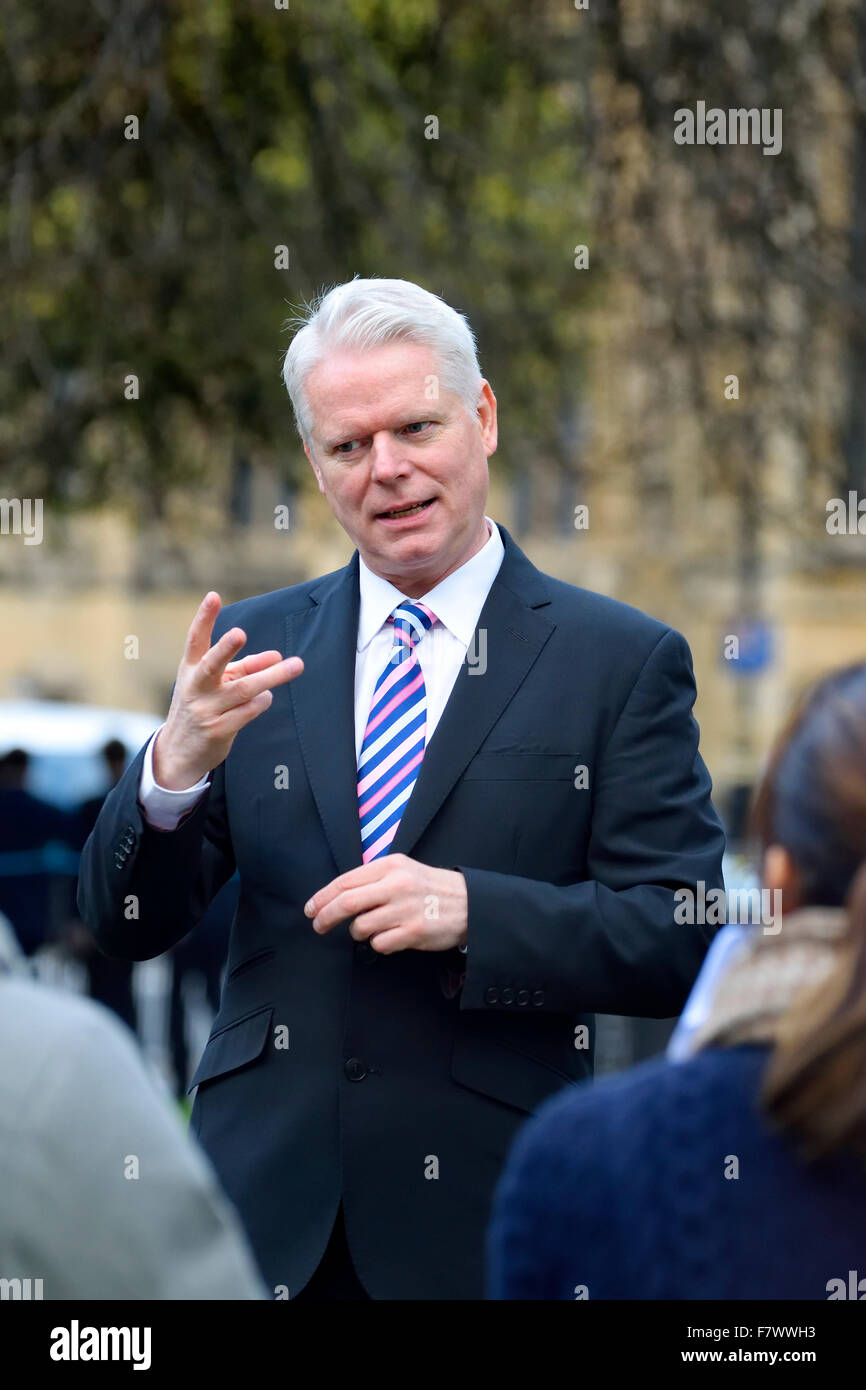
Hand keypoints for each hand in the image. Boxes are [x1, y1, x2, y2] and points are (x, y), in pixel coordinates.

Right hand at [154, 591, 303, 788]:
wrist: (179, 751)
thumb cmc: (202, 705)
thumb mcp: (217, 683)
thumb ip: (245, 667)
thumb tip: (277, 657)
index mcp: (190, 669)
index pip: (195, 640)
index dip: (204, 618)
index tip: (213, 596)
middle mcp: (195, 687)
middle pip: (212, 664)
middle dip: (226, 648)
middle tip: (240, 633)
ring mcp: (205, 710)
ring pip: (243, 689)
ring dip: (272, 676)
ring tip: (295, 665)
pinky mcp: (218, 730)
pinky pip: (248, 712)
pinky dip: (262, 702)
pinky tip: (267, 697)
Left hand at [305, 854, 467, 954]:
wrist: (469, 903)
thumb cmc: (430, 888)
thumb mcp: (402, 870)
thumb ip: (372, 879)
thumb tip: (336, 895)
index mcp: (390, 866)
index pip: (345, 881)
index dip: (322, 897)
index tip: (311, 908)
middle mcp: (396, 885)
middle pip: (346, 903)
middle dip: (326, 917)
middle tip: (318, 926)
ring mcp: (405, 909)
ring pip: (361, 927)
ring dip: (358, 932)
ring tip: (371, 929)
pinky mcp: (414, 932)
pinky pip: (379, 944)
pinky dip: (378, 944)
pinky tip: (390, 937)